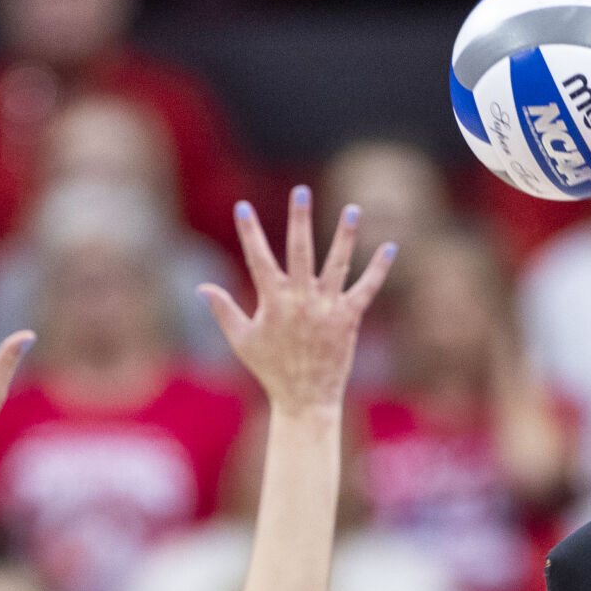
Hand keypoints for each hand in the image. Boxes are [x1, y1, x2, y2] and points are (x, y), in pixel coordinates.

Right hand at [201, 189, 393, 413]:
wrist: (305, 400)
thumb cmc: (271, 370)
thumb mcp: (242, 340)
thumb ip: (223, 310)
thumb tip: (201, 287)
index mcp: (273, 302)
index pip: (258, 259)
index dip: (249, 233)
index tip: (243, 207)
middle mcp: (301, 301)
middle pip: (300, 252)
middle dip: (299, 220)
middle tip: (301, 190)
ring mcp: (327, 309)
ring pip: (337, 265)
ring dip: (345, 236)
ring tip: (352, 209)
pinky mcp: (348, 320)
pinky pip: (366, 289)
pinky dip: (378, 269)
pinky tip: (389, 247)